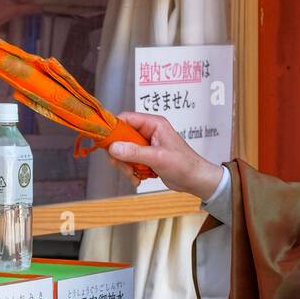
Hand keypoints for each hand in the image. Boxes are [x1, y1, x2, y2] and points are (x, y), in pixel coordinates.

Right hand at [107, 111, 223, 200]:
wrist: (195, 180)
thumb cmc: (184, 164)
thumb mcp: (158, 158)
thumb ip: (135, 152)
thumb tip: (113, 147)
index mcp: (153, 124)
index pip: (126, 118)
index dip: (113, 129)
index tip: (104, 142)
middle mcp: (148, 131)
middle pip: (121, 137)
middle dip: (120, 155)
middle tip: (122, 167)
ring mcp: (146, 144)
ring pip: (123, 152)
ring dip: (125, 166)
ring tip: (135, 177)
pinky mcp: (146, 156)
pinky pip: (130, 161)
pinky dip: (131, 171)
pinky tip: (138, 179)